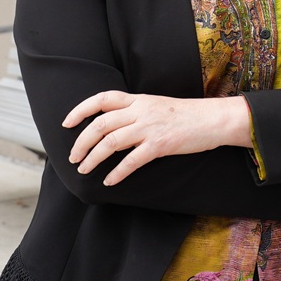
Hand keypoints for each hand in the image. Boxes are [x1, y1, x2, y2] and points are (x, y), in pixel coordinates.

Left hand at [63, 92, 251, 184]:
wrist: (213, 119)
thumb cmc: (186, 115)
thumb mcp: (157, 105)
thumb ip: (135, 112)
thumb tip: (111, 126)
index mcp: (139, 99)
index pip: (102, 98)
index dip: (81, 110)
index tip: (67, 123)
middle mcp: (141, 110)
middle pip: (101, 124)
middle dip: (81, 142)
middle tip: (74, 158)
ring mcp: (150, 127)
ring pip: (111, 142)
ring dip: (93, 158)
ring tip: (84, 170)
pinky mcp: (160, 145)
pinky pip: (132, 161)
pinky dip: (117, 173)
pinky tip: (109, 181)